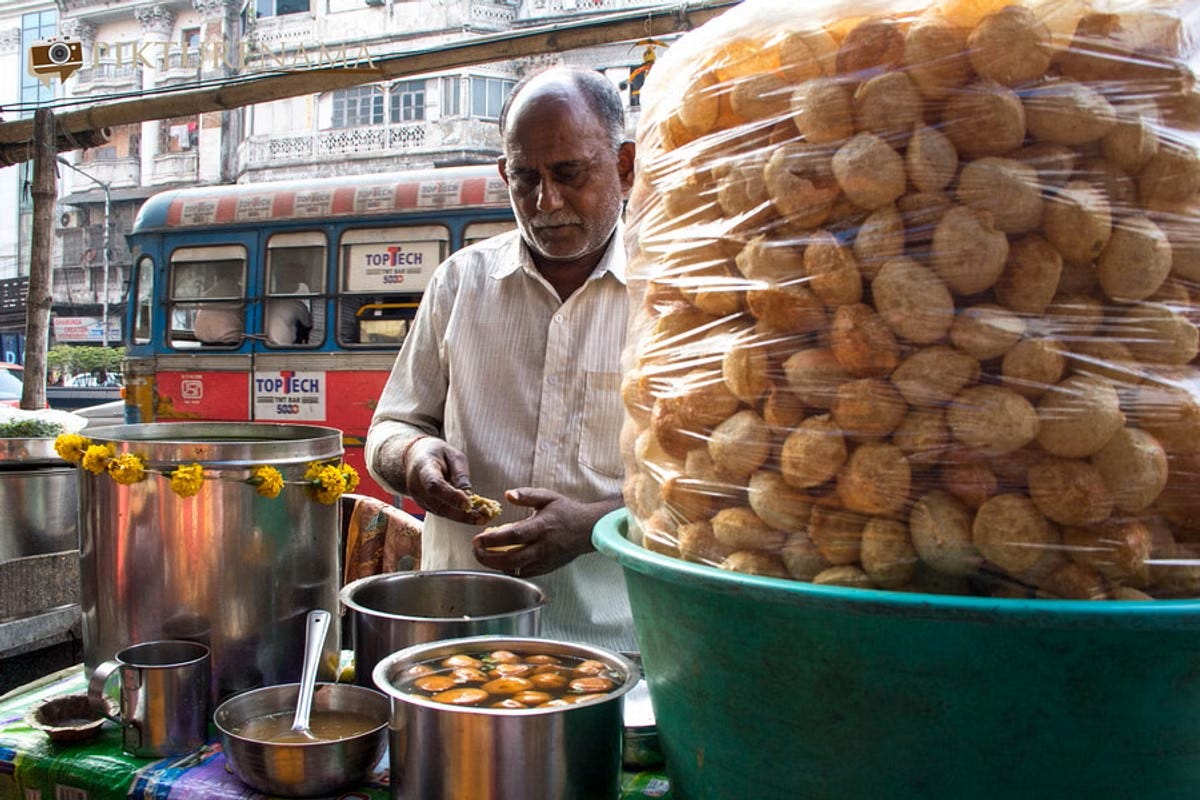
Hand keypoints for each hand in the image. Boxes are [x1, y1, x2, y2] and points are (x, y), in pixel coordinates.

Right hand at [402, 437, 491, 524]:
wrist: (415, 458)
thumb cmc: (437, 454)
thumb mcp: (453, 455)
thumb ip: (460, 473)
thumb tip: (469, 495)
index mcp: (424, 467)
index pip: (435, 485)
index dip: (451, 496)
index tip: (469, 503)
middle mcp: (417, 486)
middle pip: (439, 504)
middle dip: (462, 513)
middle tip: (483, 516)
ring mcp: (418, 498)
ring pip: (441, 512)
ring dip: (462, 518)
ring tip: (482, 518)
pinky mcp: (423, 505)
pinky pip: (440, 512)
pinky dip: (457, 516)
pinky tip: (472, 516)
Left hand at [472, 489, 613, 577]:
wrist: (589, 530)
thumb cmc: (567, 512)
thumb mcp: (548, 497)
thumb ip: (526, 494)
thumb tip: (507, 494)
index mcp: (542, 527)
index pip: (513, 536)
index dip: (493, 539)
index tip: (478, 538)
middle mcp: (543, 547)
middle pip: (510, 559)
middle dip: (488, 557)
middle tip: (475, 550)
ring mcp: (544, 560)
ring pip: (515, 569)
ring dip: (495, 565)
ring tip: (483, 555)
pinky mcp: (546, 568)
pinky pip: (523, 573)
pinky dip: (509, 569)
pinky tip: (501, 561)